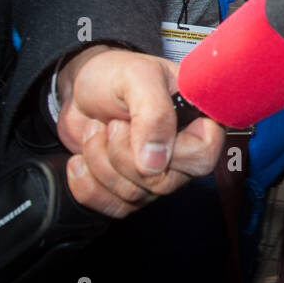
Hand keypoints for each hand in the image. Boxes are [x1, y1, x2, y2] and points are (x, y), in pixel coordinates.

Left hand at [54, 46, 223, 217]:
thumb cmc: (114, 75)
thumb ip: (154, 114)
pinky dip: (87, 184)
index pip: (204, 155)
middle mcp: (184, 151)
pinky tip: (81, 159)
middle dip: (123, 154)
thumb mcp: (137, 77)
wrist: (78, 90)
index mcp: (197, 120)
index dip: (173, 149)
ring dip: (101, 161)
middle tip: (112, 124)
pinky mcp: (130, 189)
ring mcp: (158, 173)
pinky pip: (113, 207)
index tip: (140, 125)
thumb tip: (155, 163)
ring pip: (135, 195)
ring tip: (97, 129)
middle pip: (164, 182)